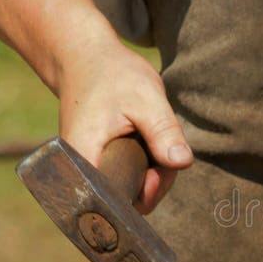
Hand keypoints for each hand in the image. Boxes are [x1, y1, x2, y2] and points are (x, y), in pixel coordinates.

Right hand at [58, 38, 192, 213]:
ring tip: (157, 140)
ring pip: (131, 189)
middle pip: (126, 199)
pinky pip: (129, 177)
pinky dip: (146, 166)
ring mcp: (90, 168)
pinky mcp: (101, 164)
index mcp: (83, 158)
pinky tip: (151, 146)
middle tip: (165, 152)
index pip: (111, 202)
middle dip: (154, 182)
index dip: (141, 196)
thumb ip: (163, 132)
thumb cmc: (112, 76)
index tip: (157, 175)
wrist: (87, 59)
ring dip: (154, 173)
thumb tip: (182, 162)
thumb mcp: (145, 99)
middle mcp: (80, 170)